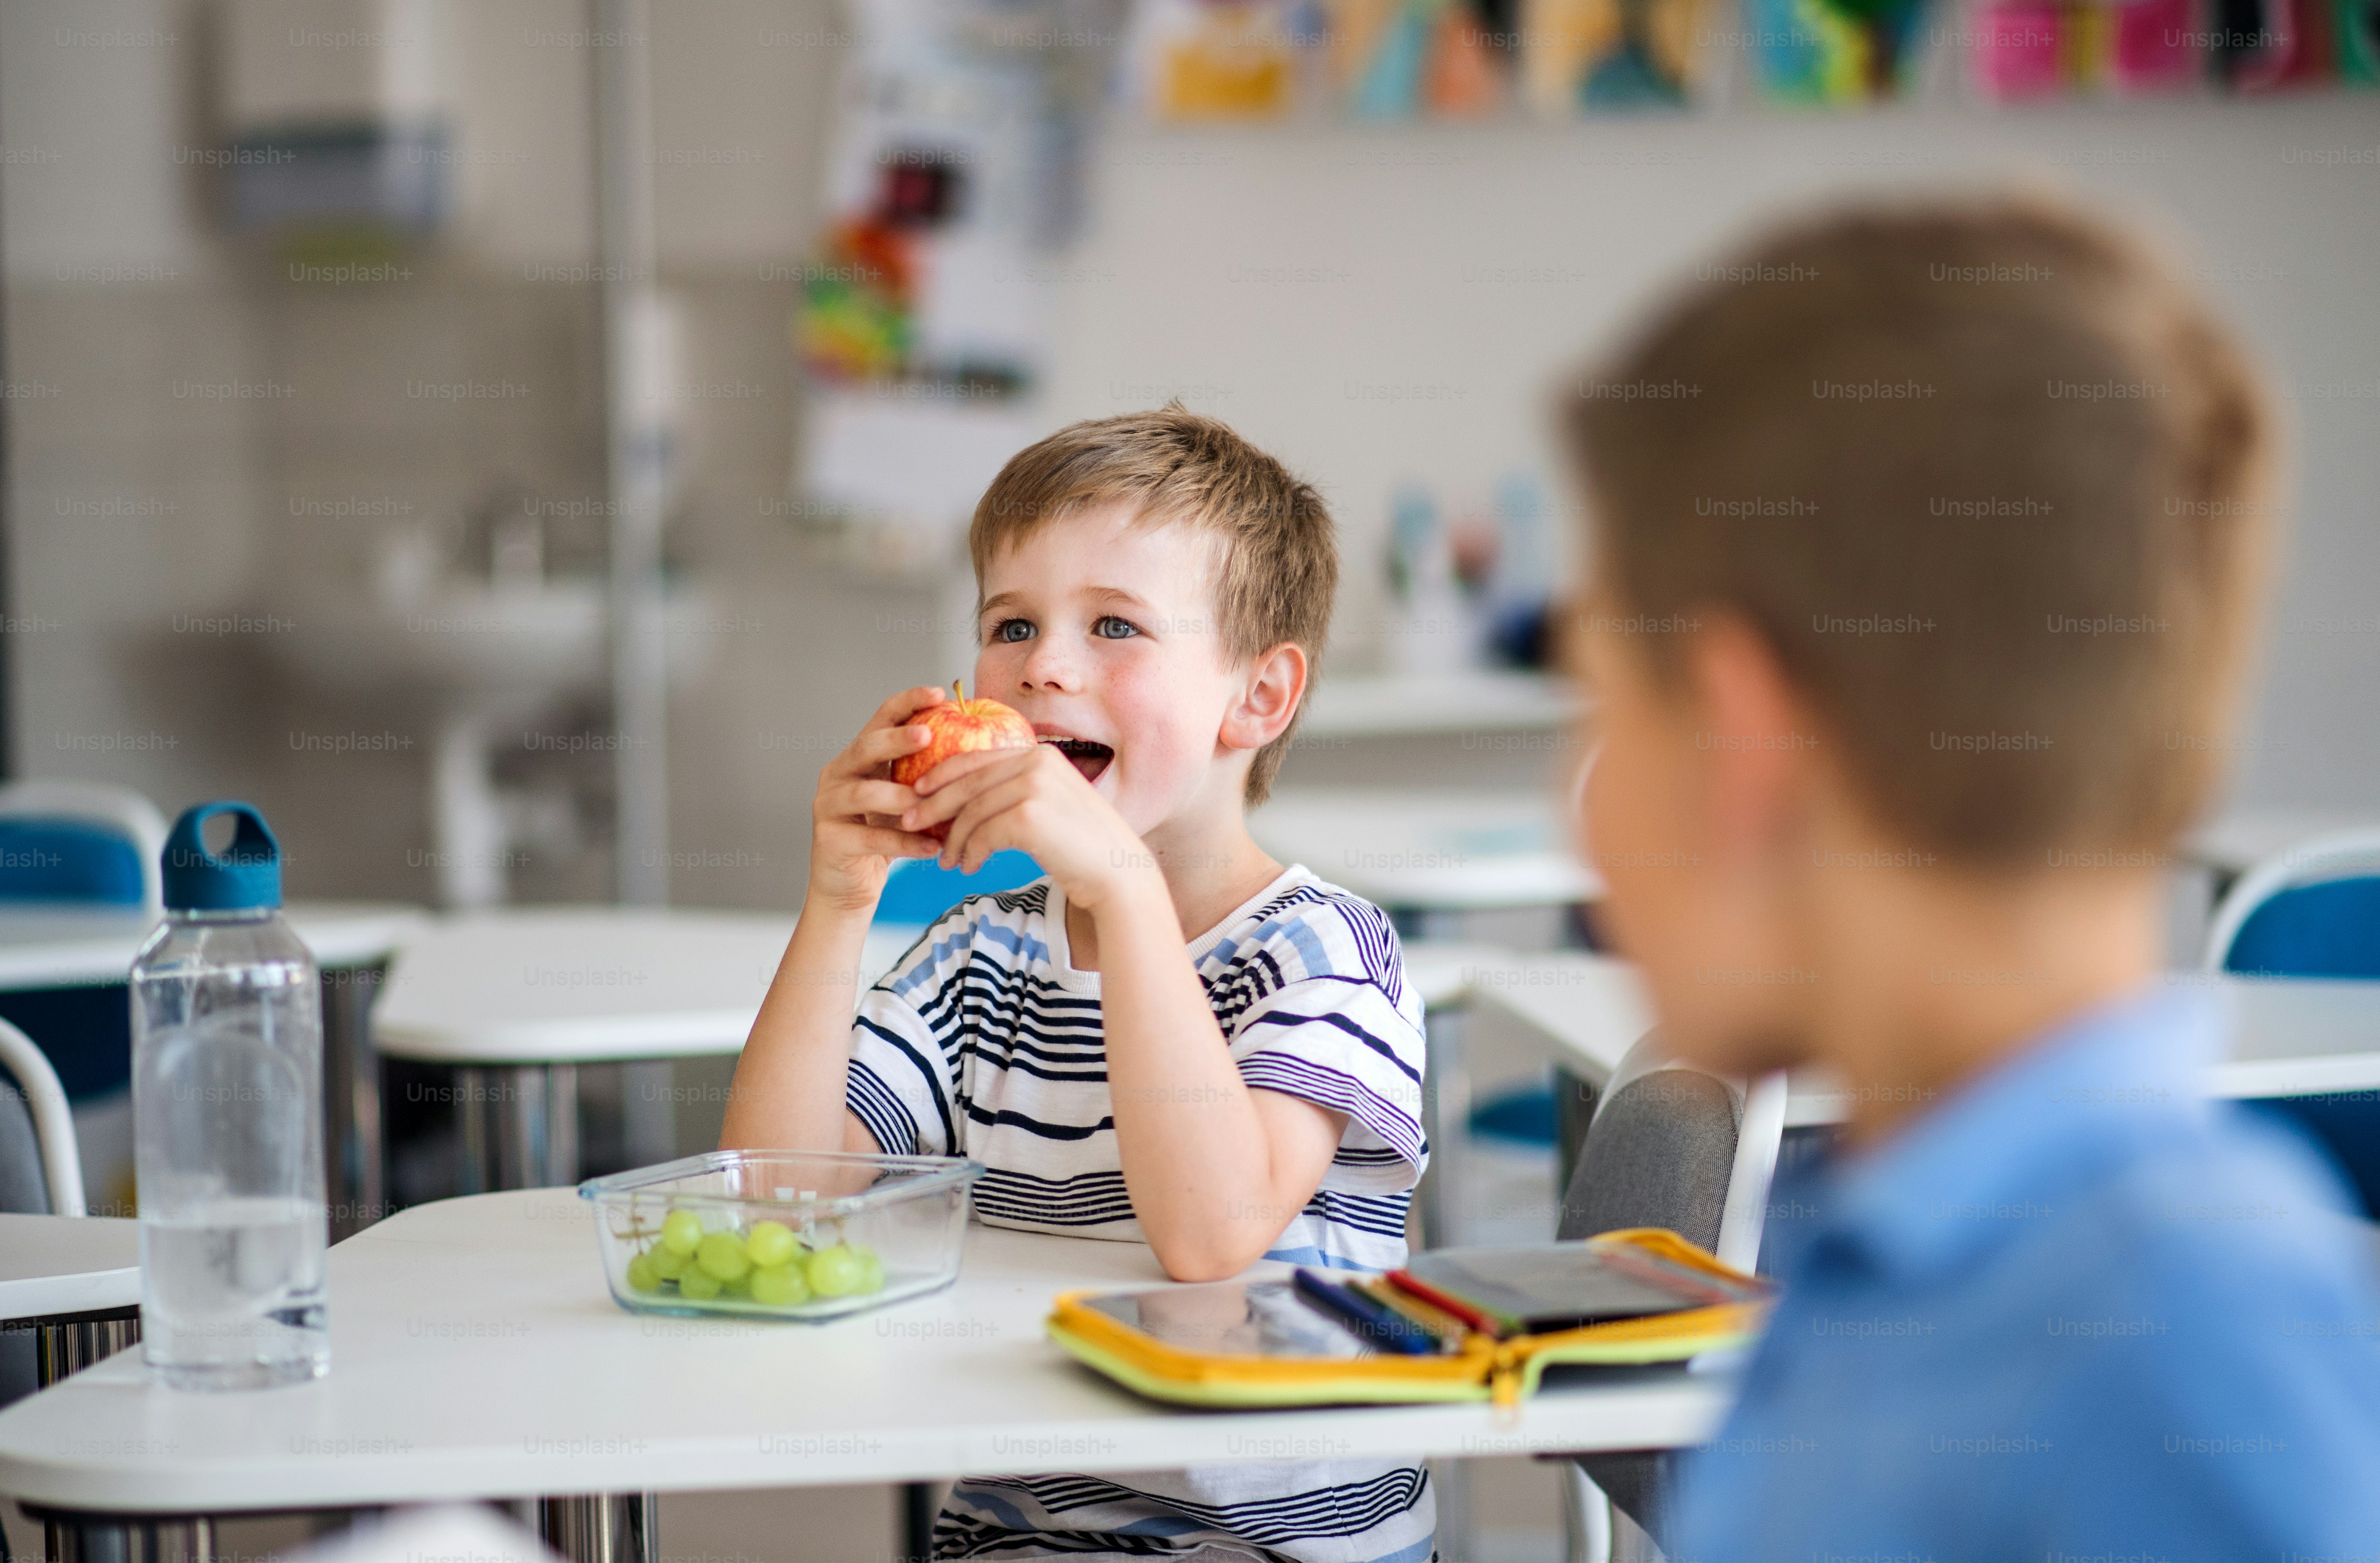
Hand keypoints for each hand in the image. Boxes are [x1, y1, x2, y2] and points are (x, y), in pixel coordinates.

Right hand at [806, 687, 948, 914]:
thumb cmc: (886, 837)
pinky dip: (905, 842)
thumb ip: (928, 776)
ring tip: (932, 804)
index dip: (908, 702)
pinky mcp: (829, 839)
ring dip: (902, 797)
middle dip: (897, 739)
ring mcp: (828, 805)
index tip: (939, 693)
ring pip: (864, 793)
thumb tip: (984, 751)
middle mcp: (838, 773)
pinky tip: (933, 847)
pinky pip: (871, 837)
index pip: (881, 718)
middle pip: (866, 747)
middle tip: (928, 735)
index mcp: (859, 757)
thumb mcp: (908, 800)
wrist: (850, 886)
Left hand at [902, 742, 1161, 914]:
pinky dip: (969, 853)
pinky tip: (968, 867)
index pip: (977, 758)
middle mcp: (1037, 762)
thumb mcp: (1049, 805)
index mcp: (1040, 754)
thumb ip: (1015, 792)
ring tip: (945, 861)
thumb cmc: (1082, 847)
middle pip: (968, 782)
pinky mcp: (1028, 816)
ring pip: (972, 812)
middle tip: (909, 824)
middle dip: (933, 805)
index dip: (942, 775)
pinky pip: (982, 834)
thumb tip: (966, 800)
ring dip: (953, 839)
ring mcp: (1033, 787)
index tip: (918, 793)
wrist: (1117, 875)